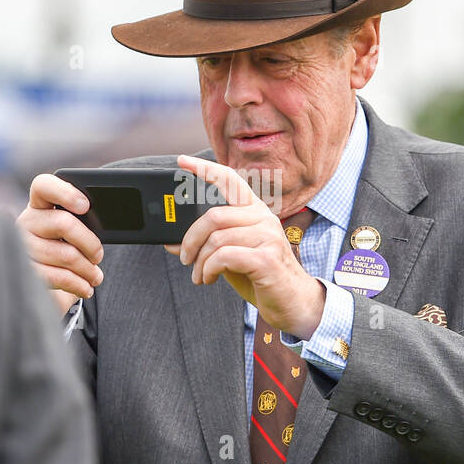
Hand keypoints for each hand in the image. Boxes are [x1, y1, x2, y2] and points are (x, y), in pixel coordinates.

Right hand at [16, 173, 105, 315]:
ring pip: (65, 254)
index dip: (65, 193)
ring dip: (88, 269)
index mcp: (39, 204)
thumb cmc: (67, 249)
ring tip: (95, 276)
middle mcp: (26, 222)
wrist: (48, 282)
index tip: (86, 206)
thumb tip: (112, 220)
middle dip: (90, 243)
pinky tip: (85, 287)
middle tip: (98, 255)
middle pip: (63, 223)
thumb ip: (86, 220)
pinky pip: (58, 277)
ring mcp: (23, 247)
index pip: (43, 186)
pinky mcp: (26, 272)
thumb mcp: (75, 230)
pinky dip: (78, 284)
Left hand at [164, 155, 325, 339]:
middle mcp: (263, 217)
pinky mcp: (266, 259)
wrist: (291, 302)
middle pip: (213, 215)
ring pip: (216, 239)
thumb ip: (207, 244)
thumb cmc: (259, 275)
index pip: (229, 180)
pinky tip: (209, 278)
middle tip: (185, 258)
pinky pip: (225, 257)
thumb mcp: (230, 254)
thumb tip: (172, 242)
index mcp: (254, 210)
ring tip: (199, 275)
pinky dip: (209, 269)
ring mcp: (267, 237)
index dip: (205, 169)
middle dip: (190, 239)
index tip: (182, 161)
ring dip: (200, 261)